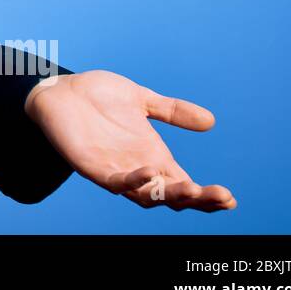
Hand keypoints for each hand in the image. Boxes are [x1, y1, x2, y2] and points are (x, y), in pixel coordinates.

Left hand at [24, 69, 236, 211]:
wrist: (60, 89)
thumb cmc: (98, 96)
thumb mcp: (141, 100)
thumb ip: (172, 110)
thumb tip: (210, 121)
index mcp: (153, 157)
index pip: (185, 185)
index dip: (207, 196)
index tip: (230, 198)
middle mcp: (138, 168)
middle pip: (172, 196)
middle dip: (198, 200)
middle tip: (222, 197)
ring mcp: (115, 170)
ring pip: (147, 196)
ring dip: (170, 195)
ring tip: (194, 191)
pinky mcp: (92, 166)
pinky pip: (115, 182)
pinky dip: (133, 181)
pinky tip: (149, 172)